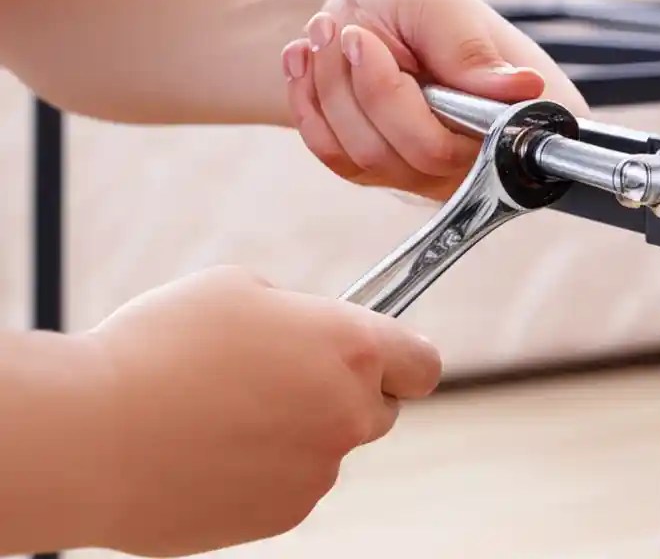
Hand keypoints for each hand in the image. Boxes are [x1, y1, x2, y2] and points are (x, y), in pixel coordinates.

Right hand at [81, 266, 440, 556]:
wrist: (90, 436)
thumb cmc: (158, 348)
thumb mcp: (237, 290)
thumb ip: (300, 313)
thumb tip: (313, 332)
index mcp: (351, 348)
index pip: (424, 363)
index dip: (405, 359)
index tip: (385, 358)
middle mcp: (348, 413)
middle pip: (382, 409)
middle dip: (347, 394)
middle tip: (285, 378)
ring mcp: (318, 471)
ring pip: (328, 448)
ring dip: (298, 433)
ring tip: (224, 412)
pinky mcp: (283, 515)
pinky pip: (290, 485)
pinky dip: (263, 471)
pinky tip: (211, 450)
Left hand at [280, 0, 587, 200]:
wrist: (367, 4)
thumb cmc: (411, 2)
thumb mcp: (439, 5)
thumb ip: (472, 52)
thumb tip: (526, 89)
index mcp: (515, 115)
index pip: (476, 142)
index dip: (413, 100)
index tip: (362, 39)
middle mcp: (480, 156)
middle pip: (418, 154)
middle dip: (364, 87)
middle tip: (342, 28)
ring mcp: (428, 173)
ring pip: (371, 157)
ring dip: (333, 90)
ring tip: (326, 33)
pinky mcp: (381, 174)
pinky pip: (337, 157)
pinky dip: (310, 107)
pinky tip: (306, 63)